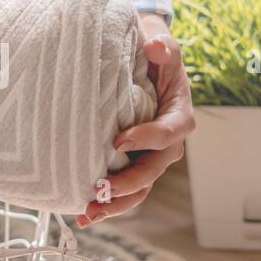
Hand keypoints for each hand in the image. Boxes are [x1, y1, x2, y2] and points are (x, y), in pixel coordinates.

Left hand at [76, 13, 194, 227]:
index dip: (147, 139)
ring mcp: (150, 158)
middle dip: (128, 184)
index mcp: (178, 116)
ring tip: (88, 214)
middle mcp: (167, 143)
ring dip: (115, 204)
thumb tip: (153, 46)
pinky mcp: (132, 166)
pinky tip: (81, 214)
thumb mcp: (163, 47)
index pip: (169, 133)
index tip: (118, 141)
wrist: (145, 66)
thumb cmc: (155, 57)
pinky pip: (124, 190)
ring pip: (139, 189)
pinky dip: (106, 204)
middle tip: (100, 189)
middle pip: (153, 170)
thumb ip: (163, 46)